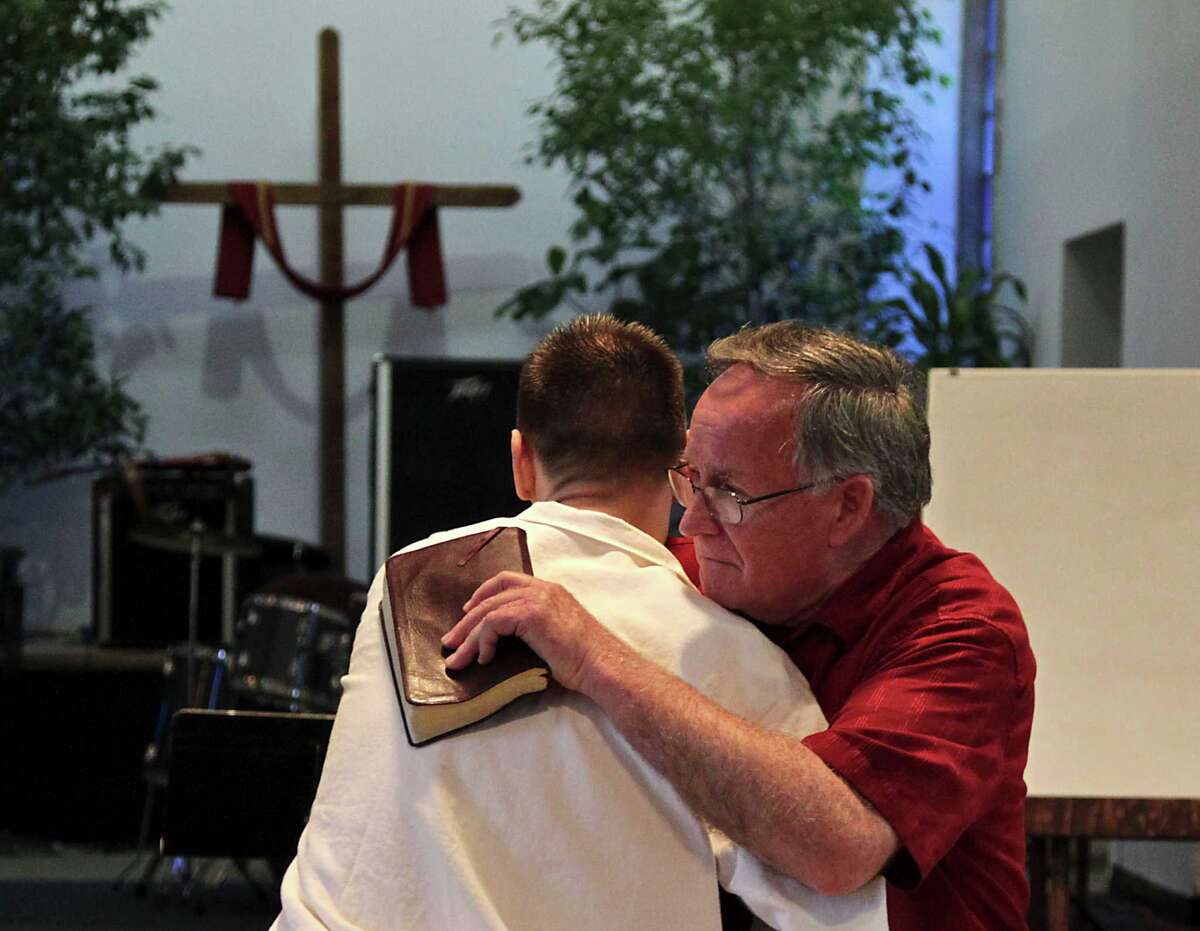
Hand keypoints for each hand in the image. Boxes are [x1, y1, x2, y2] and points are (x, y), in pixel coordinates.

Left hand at [441, 571, 616, 692]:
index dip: (483, 594)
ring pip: (488, 611)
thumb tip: (506, 642)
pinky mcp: (531, 615)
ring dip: (468, 636)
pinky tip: (485, 658)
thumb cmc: (584, 659)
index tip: (468, 612)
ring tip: (457, 658)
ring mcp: (537, 599)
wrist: (601, 665)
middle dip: (467, 621)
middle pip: (491, 595)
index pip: (508, 580)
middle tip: (451, 641)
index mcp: (550, 591)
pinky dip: (483, 642)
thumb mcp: (557, 634)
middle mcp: (542, 589)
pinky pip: (493, 623)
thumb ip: (534, 628)